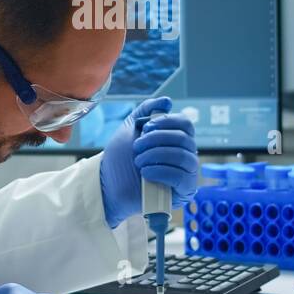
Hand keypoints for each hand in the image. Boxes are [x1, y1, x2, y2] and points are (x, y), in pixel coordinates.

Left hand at [100, 97, 197, 228]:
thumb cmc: (120, 159)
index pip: (185, 124)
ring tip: (138, 160)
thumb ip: (146, 110)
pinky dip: (160, 170)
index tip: (145, 127)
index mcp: (175, 140)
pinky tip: (145, 172)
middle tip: (137, 146)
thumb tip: (167, 101)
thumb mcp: (131, 128)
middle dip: (157, 139)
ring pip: (184, 156)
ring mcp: (186, 174)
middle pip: (185, 139)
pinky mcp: (183, 192)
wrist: (108, 185)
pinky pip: (181, 176)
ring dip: (156, 155)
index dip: (166, 122)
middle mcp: (185, 155)